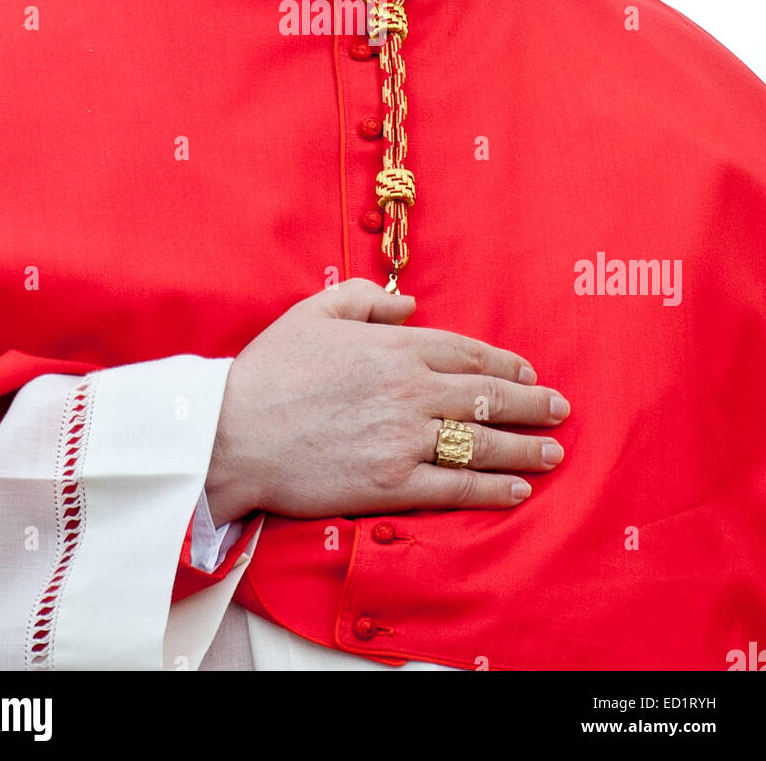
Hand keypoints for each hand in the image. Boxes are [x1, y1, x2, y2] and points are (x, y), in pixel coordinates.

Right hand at [204, 278, 569, 522]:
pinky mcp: (391, 484)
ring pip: (480, 442)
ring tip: (552, 451)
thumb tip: (411, 305)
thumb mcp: (314, 313)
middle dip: (530, 404)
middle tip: (559, 409)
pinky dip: (492, 488)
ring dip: (524, 447)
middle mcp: (409, 390)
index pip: (466, 352)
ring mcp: (403, 439)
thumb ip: (366, 300)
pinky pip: (455, 486)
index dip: (504, 363)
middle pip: (485, 396)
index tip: (528, 372)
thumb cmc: (269, 371)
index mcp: (393, 347)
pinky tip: (516, 490)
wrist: (231, 433)